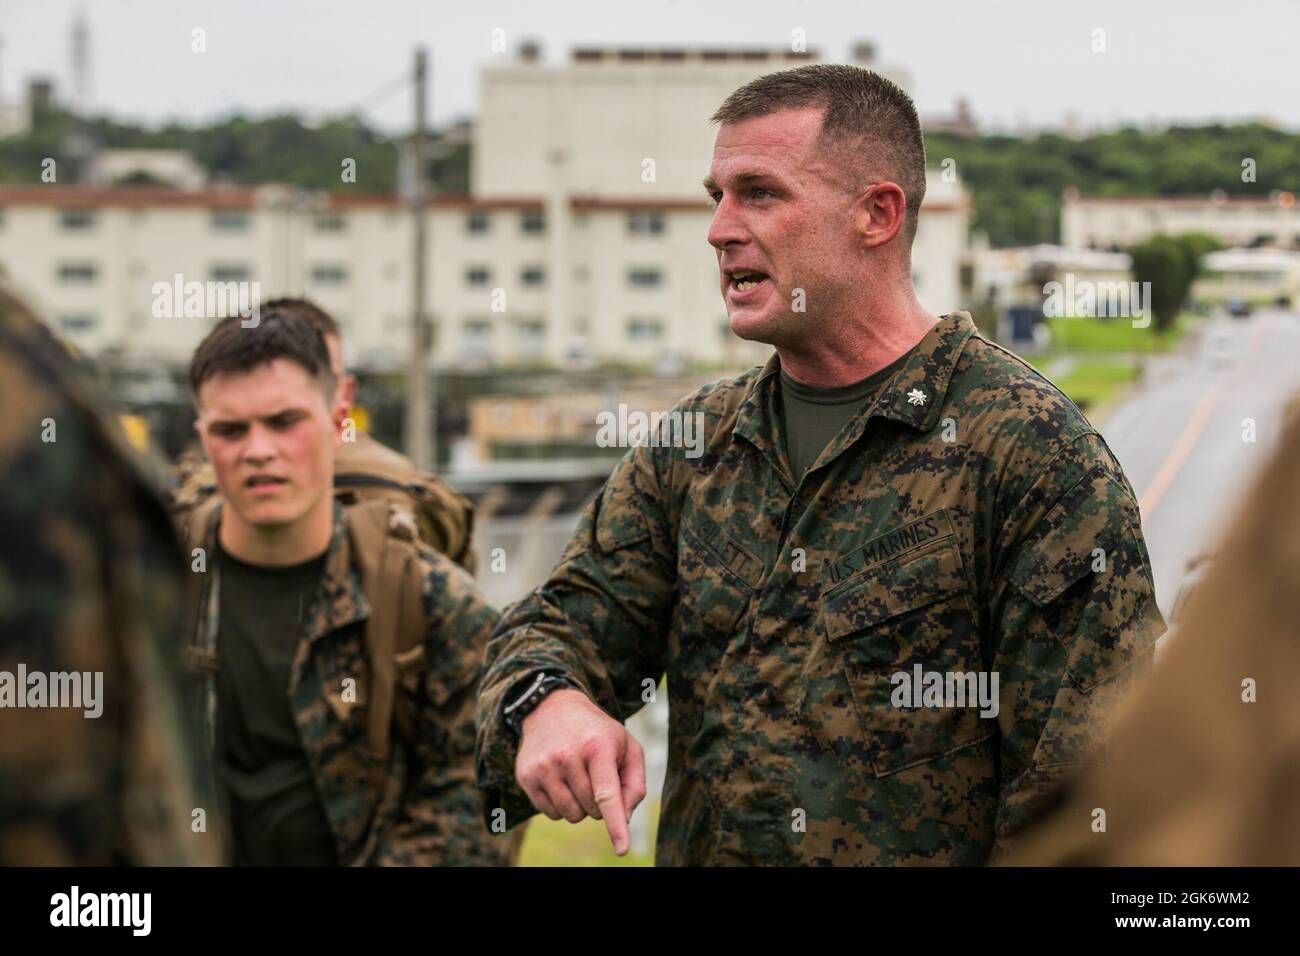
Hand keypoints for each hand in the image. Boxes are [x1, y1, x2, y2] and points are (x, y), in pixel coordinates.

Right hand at [515, 688, 646, 855]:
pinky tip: (560, 780)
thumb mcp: (627, 747)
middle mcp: (567, 756)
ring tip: (577, 777)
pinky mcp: (525, 776)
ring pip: (571, 816)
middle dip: (598, 801)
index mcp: (597, 747)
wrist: (552, 708)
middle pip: (592, 810)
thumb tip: (623, 818)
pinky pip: (550, 814)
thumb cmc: (598, 733)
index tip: (622, 849)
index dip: (616, 824)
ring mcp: (543, 766)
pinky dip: (560, 805)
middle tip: (593, 774)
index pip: (607, 794)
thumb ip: (634, 784)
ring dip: (579, 806)